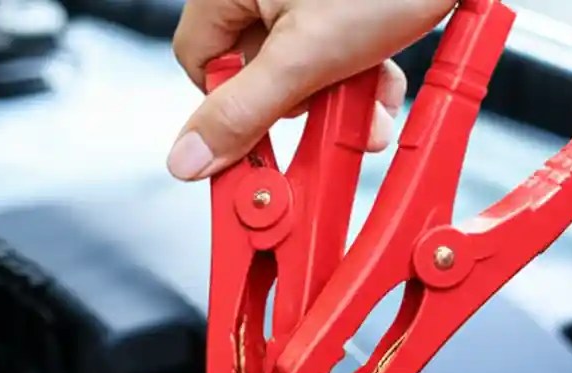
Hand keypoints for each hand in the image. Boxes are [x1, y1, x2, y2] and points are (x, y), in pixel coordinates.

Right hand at [167, 0, 455, 180]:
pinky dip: (359, 72)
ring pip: (300, 63)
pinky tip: (383, 83)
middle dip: (300, 101)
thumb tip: (188, 159)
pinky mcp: (342, 0)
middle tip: (329, 109)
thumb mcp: (307, 54)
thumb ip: (243, 112)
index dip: (231, 105)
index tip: (265, 132)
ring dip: (337, 95)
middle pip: (255, 68)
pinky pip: (334, 45)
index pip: (201, 62)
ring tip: (368, 99)